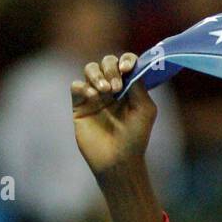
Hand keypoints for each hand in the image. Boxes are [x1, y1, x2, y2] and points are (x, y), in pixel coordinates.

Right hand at [71, 52, 155, 177]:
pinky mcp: (80, 105)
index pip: (126, 63)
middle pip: (107, 62)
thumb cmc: (135, 138)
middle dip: (110, 68)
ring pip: (90, 69)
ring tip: (105, 91)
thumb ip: (140, 86)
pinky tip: (93, 98)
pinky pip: (76, 85)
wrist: (118, 160)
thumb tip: (129, 68)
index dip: (126, 60)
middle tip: (116, 87)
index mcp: (130, 88)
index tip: (126, 68)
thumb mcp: (146, 110)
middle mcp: (112, 89)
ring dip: (97, 75)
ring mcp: (95, 95)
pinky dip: (84, 87)